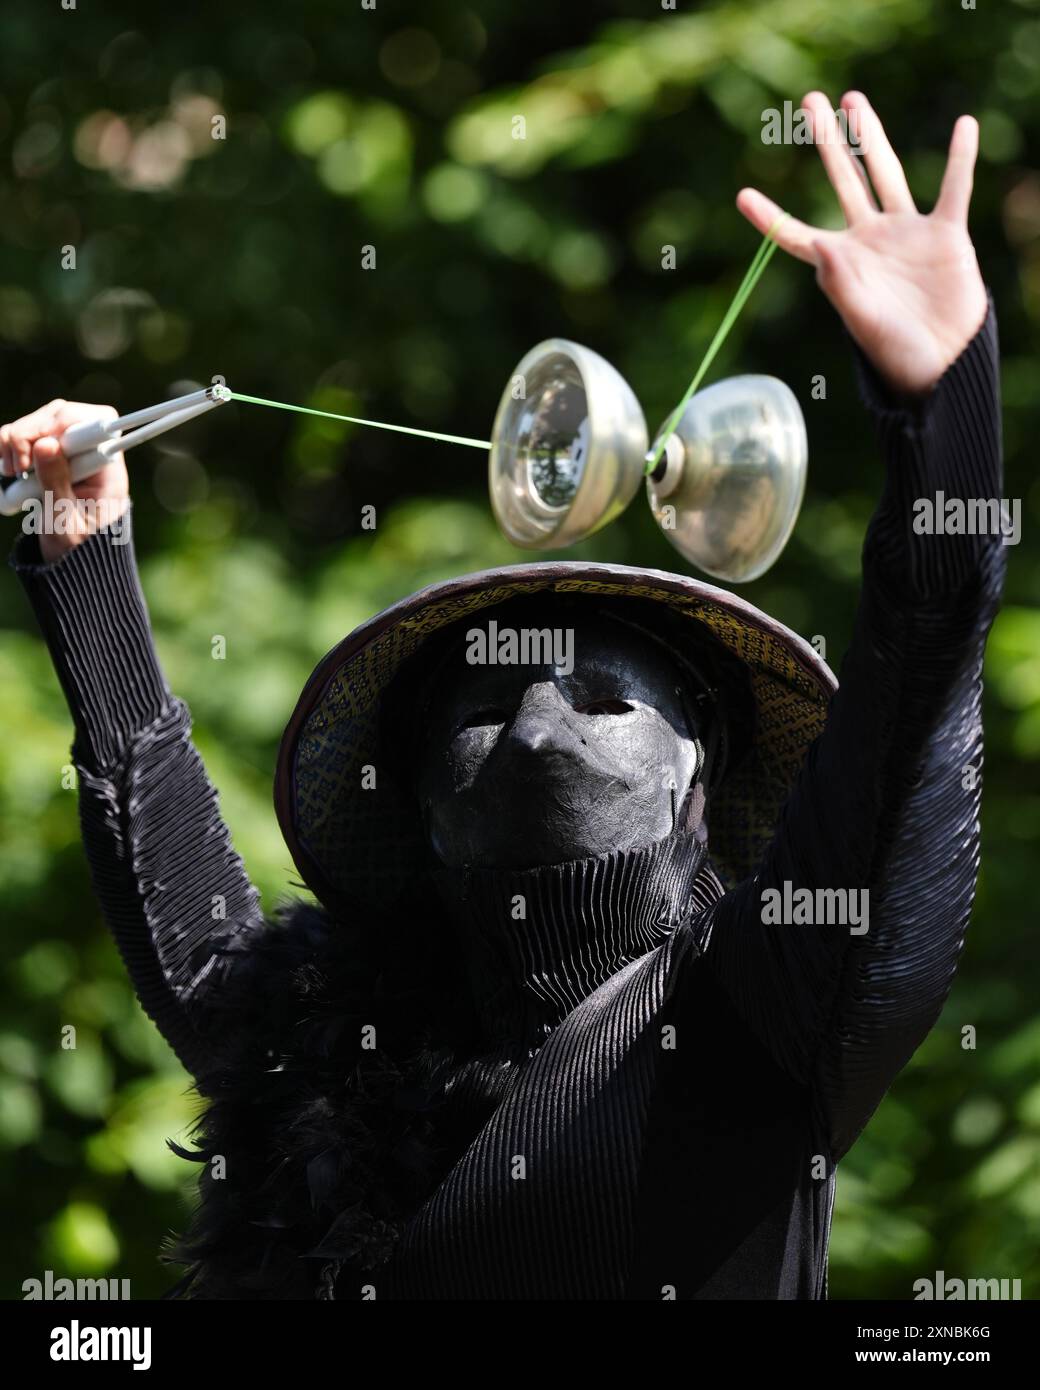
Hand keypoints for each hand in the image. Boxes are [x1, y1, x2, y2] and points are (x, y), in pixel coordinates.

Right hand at [0, 400, 128, 562]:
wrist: (72, 571)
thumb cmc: (78, 553)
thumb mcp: (64, 522)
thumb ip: (56, 482)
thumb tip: (48, 444)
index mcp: (107, 471)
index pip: (98, 424)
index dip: (65, 424)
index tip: (41, 445)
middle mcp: (92, 458)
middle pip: (62, 417)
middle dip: (31, 432)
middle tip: (15, 466)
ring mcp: (70, 458)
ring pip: (41, 425)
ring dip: (16, 441)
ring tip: (9, 472)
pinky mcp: (50, 462)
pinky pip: (27, 440)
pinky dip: (10, 449)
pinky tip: (7, 470)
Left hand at [737, 91, 987, 396]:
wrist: (942, 362)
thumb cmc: (894, 351)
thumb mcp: (861, 322)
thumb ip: (840, 285)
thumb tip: (824, 248)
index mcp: (838, 265)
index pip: (796, 234)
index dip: (770, 217)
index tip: (743, 196)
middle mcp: (868, 241)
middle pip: (844, 182)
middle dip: (828, 143)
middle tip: (810, 102)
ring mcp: (905, 233)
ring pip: (885, 174)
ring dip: (871, 136)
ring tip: (854, 99)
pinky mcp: (943, 234)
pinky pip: (954, 187)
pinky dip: (961, 158)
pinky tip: (964, 125)